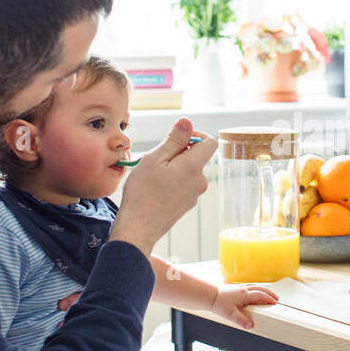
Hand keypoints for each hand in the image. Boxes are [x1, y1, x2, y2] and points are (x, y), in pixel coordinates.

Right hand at [111, 119, 216, 256]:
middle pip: (197, 156)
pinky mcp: (187, 204)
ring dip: (173, 167)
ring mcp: (194, 195)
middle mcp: (199, 181)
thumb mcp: (155, 159)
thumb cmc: (143, 193)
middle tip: (156, 160)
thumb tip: (187, 122)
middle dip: (179, 152)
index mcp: (194, 167)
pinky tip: (154, 189)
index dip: (196, 134)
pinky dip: (172, 181)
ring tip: (152, 176)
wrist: (139, 228)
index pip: (210, 142)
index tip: (177, 138)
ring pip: (188, 171)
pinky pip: (183, 184)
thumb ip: (174, 140)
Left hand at [211, 284, 277, 329]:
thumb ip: (241, 320)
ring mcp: (240, 287)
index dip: (268, 299)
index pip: (260, 295)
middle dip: (269, 293)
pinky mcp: (236, 288)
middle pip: (260, 288)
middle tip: (276, 298)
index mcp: (244, 295)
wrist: (210, 296)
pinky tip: (255, 291)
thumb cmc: (219, 303)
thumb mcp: (230, 314)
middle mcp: (243, 289)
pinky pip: (250, 286)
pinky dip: (256, 288)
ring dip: (264, 289)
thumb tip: (250, 325)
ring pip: (255, 286)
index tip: (274, 303)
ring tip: (268, 294)